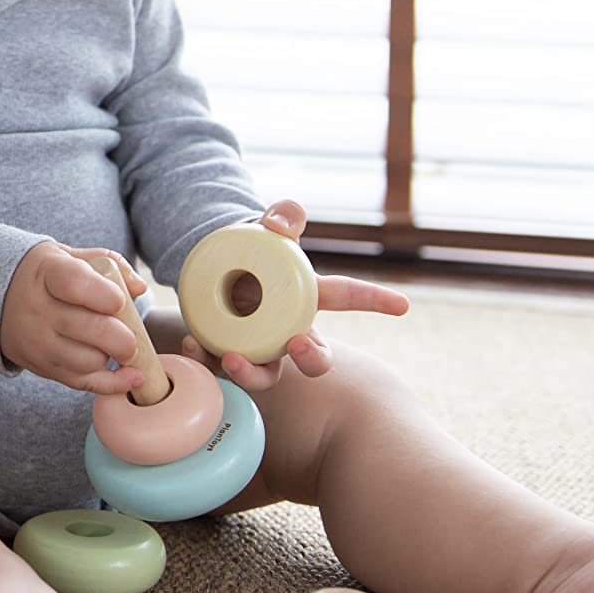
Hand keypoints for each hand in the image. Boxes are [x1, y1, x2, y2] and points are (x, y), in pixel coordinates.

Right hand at [0, 241, 149, 394]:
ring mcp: (38, 342)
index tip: (119, 301)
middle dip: (122, 338)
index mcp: (47, 273)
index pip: (75, 285)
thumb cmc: (46, 275)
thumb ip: (110, 264)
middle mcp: (39, 310)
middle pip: (89, 330)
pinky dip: (112, 384)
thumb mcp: (71, 257)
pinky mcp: (42, 367)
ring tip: (116, 346)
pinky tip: (131, 377)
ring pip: (87, 361)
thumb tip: (139, 287)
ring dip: (111, 357)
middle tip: (130, 336)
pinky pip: (81, 382)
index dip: (105, 296)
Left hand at [175, 199, 408, 391]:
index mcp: (307, 298)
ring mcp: (259, 348)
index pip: (348, 297)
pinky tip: (191, 346)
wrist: (208, 266)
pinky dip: (204, 361)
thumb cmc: (251, 251)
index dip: (376, 299)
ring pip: (265, 375)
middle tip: (298, 345)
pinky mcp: (224, 355)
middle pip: (314, 357)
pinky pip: (217, 369)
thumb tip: (281, 222)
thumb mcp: (267, 229)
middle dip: (313, 359)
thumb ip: (282, 217)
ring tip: (231, 358)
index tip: (402, 304)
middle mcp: (288, 331)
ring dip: (251, 373)